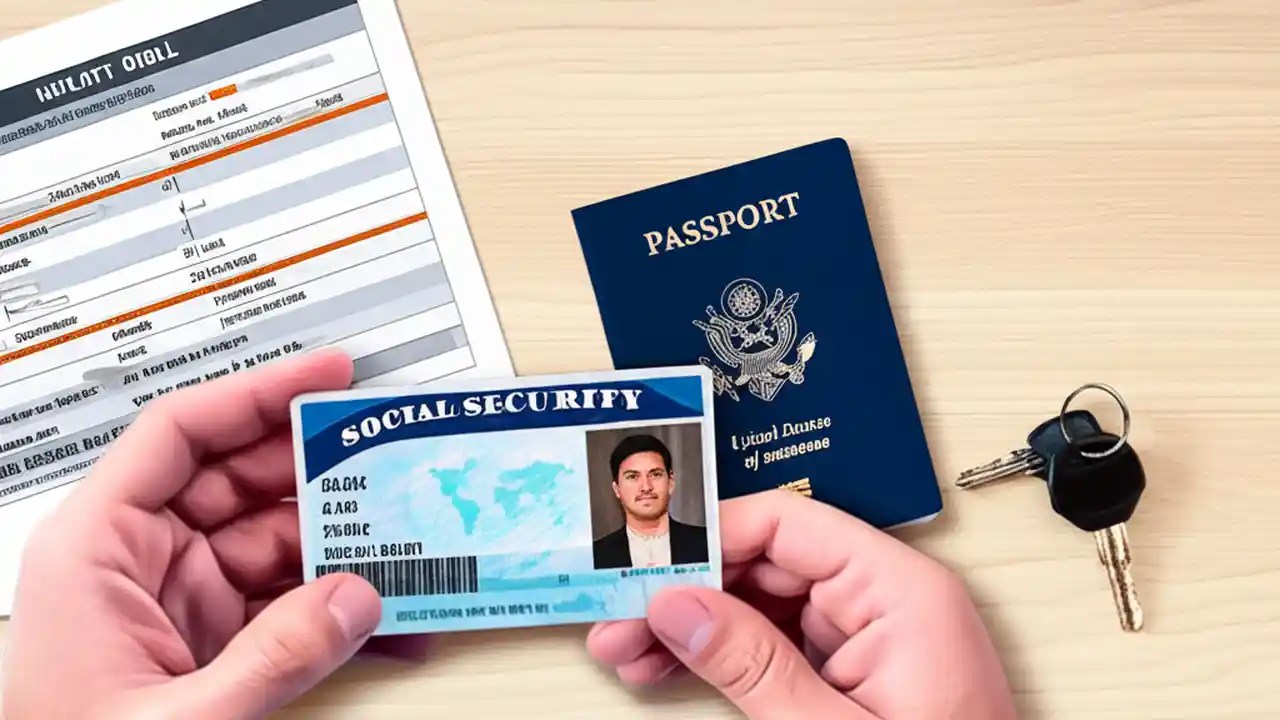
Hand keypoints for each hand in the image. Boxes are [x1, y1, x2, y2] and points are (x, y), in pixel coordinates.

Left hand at [1, 350, 424, 719]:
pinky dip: (339, 610)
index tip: (328, 378)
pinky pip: (289, 603)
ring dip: (346, 549)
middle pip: (244, 480)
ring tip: (407, 550)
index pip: (181, 434)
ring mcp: (181, 598)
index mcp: (96, 548)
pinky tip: (385, 621)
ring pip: (278, 541)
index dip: (258, 393)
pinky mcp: (212, 640)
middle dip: (325, 473)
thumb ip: (271, 659)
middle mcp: (139, 559)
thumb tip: (355, 600)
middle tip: (392, 462)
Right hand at [587, 490, 1016, 718]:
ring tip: (628, 650)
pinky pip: (777, 644)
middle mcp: (887, 600)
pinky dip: (722, 658)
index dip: (707, 539)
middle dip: (686, 590)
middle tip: (620, 616)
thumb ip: (753, 666)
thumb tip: (681, 608)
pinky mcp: (856, 673)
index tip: (645, 564)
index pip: (785, 524)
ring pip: (761, 606)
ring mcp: (871, 637)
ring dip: (693, 627)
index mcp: (901, 591)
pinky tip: (670, 667)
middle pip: (765, 563)